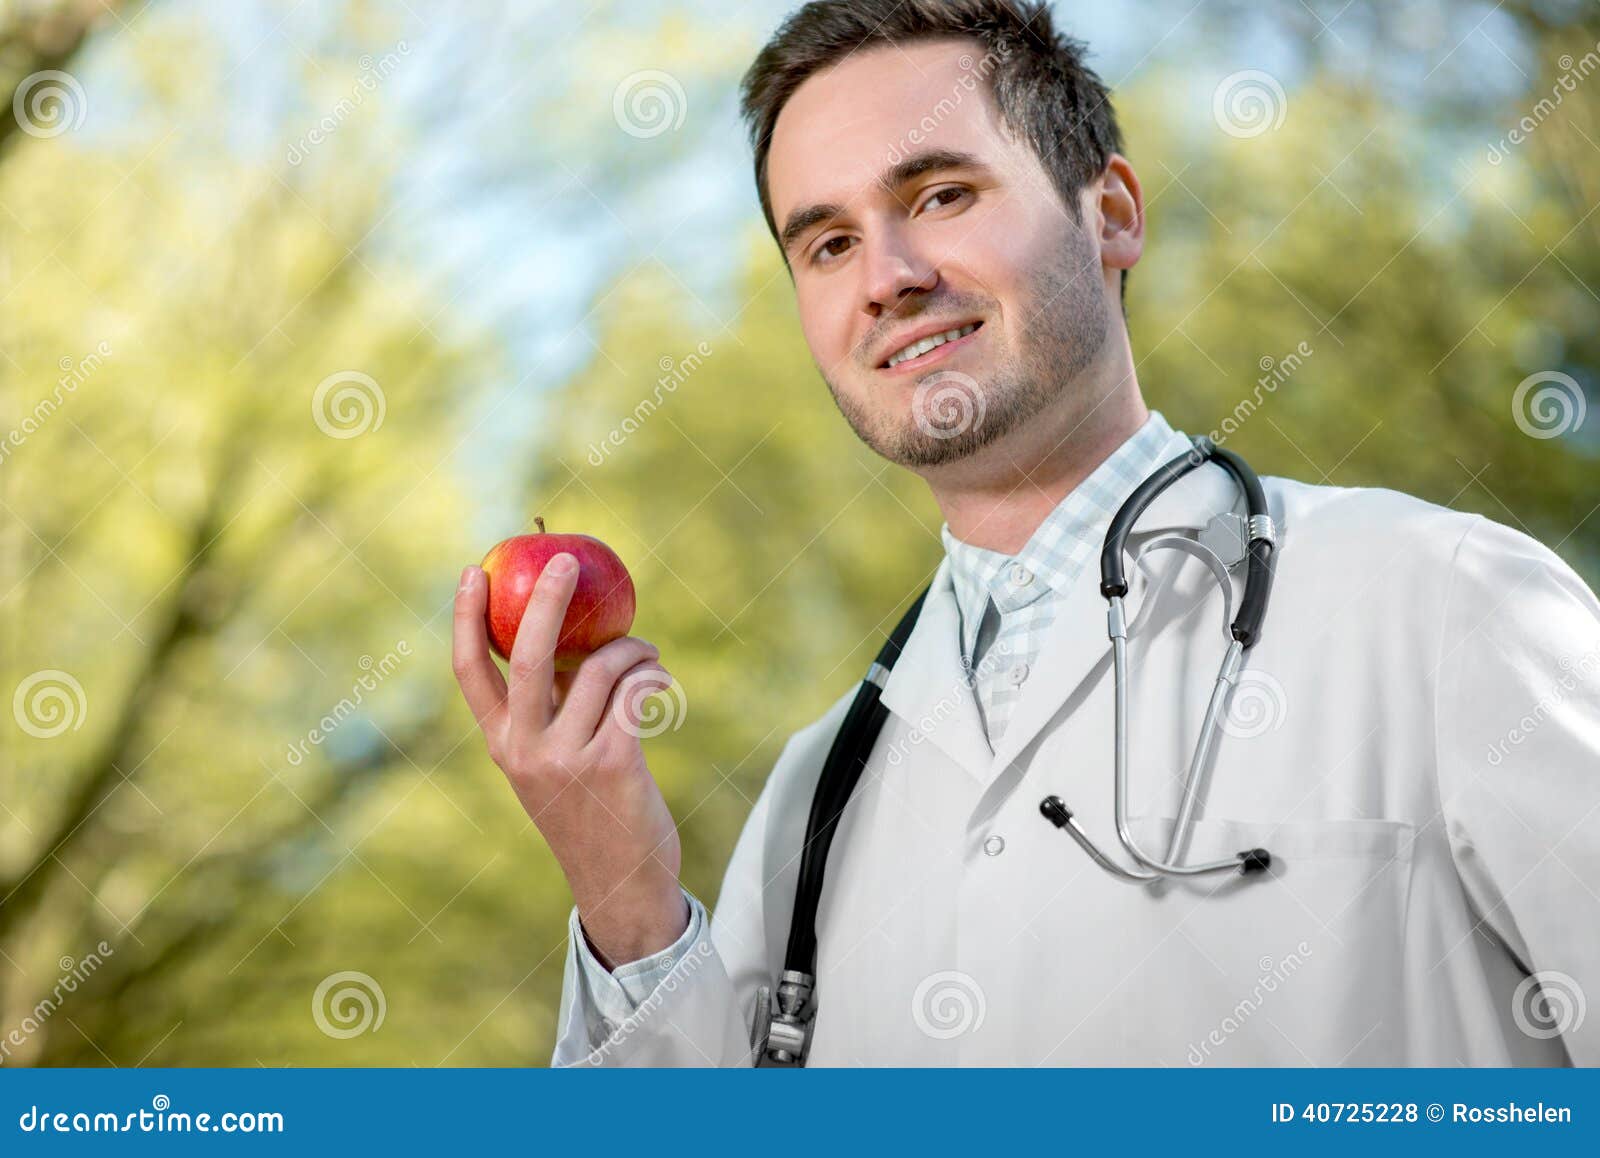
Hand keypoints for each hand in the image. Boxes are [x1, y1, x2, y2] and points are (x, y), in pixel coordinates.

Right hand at [452, 553, 687, 966]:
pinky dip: (653, 675)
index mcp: (501, 743)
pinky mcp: (613, 764)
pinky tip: (663, 680)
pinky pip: (635, 693)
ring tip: (647, 653)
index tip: (472, 571)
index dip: (465, 618)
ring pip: (600, 670)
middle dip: (547, 601)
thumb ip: (551, 709)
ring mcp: (567, 758)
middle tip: (566, 561)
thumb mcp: (551, 763)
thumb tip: (574, 635)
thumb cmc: (589, 810)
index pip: (469, 671)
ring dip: (632, 648)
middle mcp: (525, 749)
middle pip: (529, 656)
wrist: (619, 883)